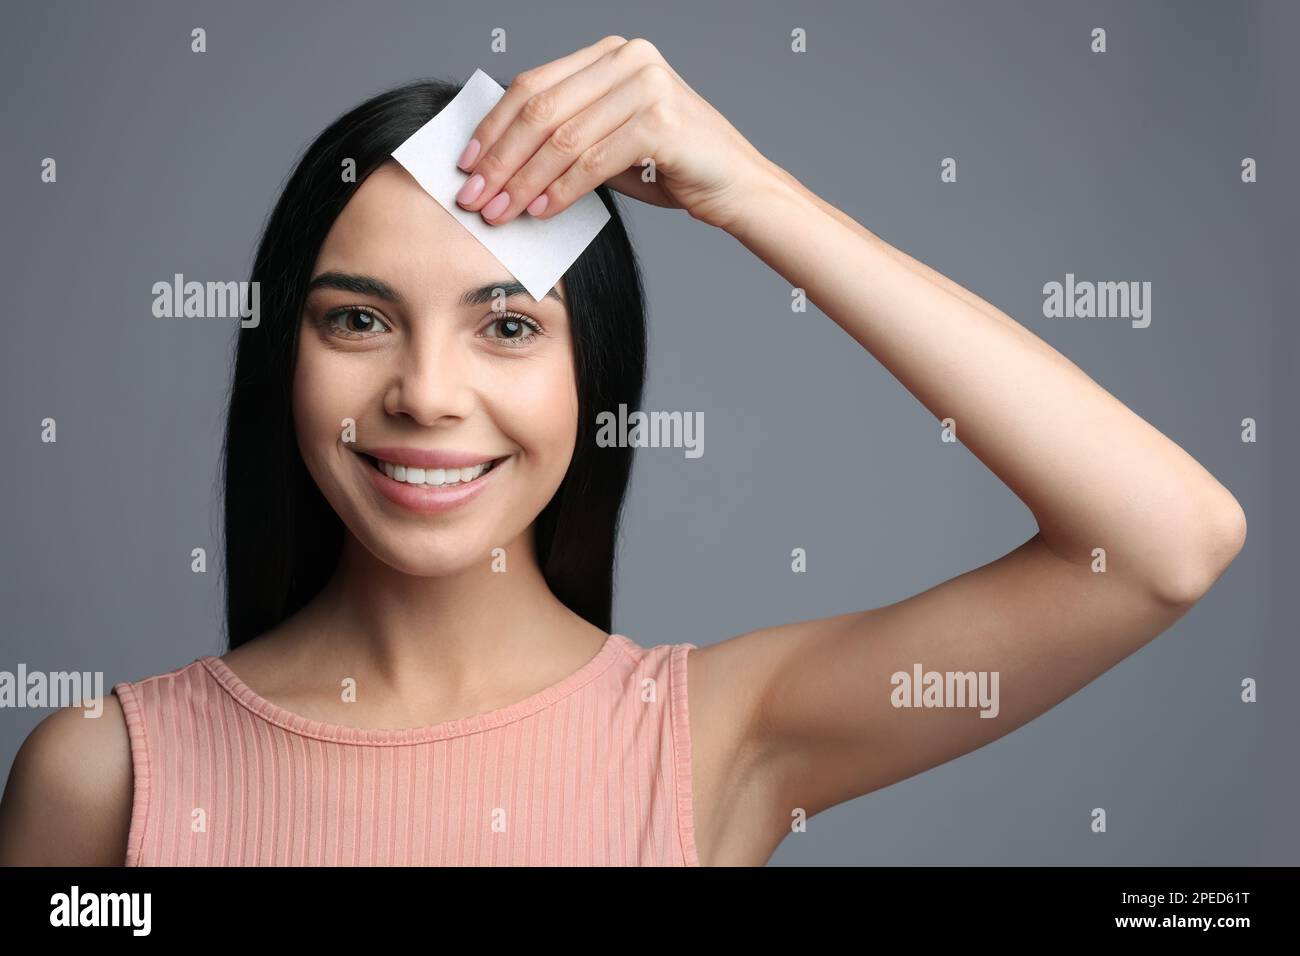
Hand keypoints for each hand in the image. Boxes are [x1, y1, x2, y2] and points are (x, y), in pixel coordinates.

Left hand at [453, 36, 773, 232]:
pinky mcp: (661, 122)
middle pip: (541, 110)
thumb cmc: (671, 168)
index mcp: (611, 54)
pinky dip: (561, 190)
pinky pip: (593, 160)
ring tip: (500, 213)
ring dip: (524, 181)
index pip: (533, 86)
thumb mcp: (609, 142)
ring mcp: (647, 85)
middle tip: (474, 197)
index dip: (493, 127)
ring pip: (562, 138)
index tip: (466, 165)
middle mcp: (629, 59)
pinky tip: (541, 212)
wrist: (737, 187)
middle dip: (501, 159)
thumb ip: (564, 137)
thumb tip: (497, 160)